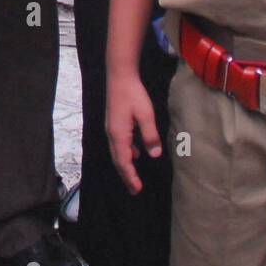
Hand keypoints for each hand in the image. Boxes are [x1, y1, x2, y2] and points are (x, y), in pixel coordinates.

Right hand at [106, 72, 161, 194]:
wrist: (120, 76)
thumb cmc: (133, 94)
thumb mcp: (146, 115)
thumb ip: (150, 135)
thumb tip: (154, 154)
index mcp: (118, 135)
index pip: (123, 162)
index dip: (130, 176)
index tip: (137, 189)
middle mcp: (111, 134)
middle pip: (118, 160)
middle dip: (126, 175)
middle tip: (134, 190)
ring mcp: (111, 128)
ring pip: (117, 152)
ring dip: (125, 165)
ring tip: (134, 176)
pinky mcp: (113, 123)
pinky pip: (118, 144)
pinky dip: (126, 153)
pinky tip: (135, 152)